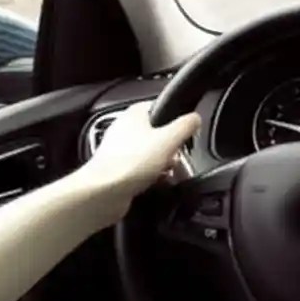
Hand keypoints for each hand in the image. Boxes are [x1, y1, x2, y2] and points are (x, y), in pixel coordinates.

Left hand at [74, 102, 199, 222]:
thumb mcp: (169, 139)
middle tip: (178, 156)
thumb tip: (195, 118)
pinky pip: (141, 169)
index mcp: (134, 114)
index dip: (175, 118)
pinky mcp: (117, 170)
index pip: (160, 107)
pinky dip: (152, 175)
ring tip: (170, 172)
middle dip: (171, 147)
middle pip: (157, 133)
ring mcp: (119, 150)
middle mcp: (124, 129)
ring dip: (163, 163)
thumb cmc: (132, 162)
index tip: (185, 131)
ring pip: (150, 152)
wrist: (103, 193)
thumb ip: (186, 125)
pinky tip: (158, 182)